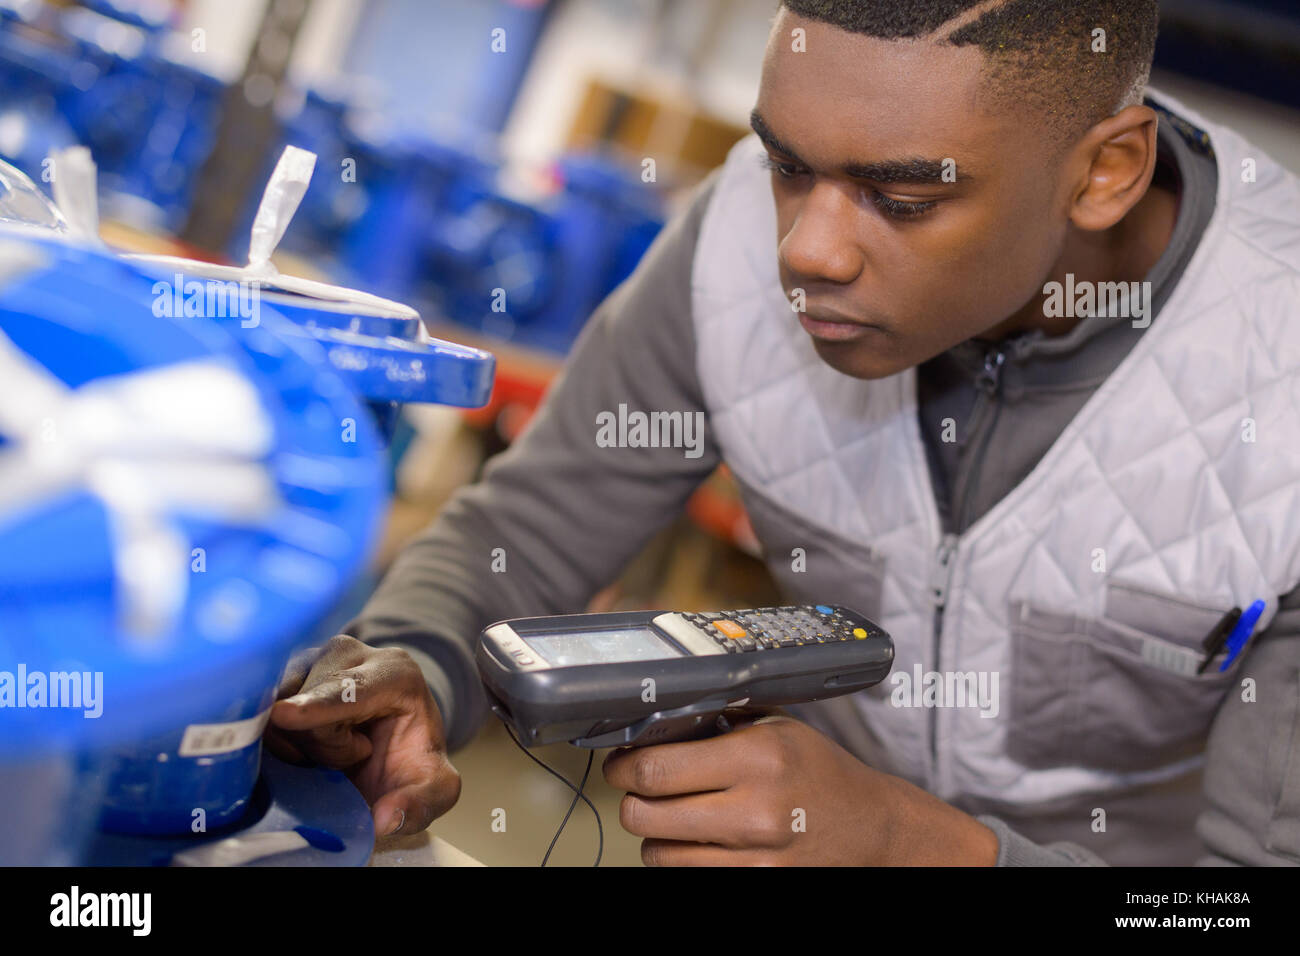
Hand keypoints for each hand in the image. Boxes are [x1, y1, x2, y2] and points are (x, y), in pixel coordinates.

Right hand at [266, 634, 460, 836]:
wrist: (395, 742)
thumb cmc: (413, 759)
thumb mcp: (436, 787)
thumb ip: (423, 802)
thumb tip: (385, 819)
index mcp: (396, 671)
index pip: (350, 692)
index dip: (317, 705)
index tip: (283, 715)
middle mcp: (353, 652)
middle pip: (309, 704)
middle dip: (324, 745)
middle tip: (356, 755)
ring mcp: (315, 657)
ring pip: (279, 704)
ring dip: (300, 741)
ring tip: (334, 747)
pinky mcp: (288, 671)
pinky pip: (260, 706)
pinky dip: (280, 734)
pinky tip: (306, 743)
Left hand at [602, 714, 998, 864]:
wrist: (870, 827)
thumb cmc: (819, 772)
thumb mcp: (775, 728)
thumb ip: (717, 723)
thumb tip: (652, 725)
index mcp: (757, 757)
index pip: (655, 768)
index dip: (623, 766)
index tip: (621, 763)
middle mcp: (755, 810)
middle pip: (645, 814)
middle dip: (632, 800)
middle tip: (639, 788)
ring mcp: (756, 857)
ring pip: (658, 854)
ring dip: (655, 834)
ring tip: (673, 814)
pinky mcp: (757, 884)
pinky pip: (687, 875)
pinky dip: (681, 858)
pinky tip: (697, 838)